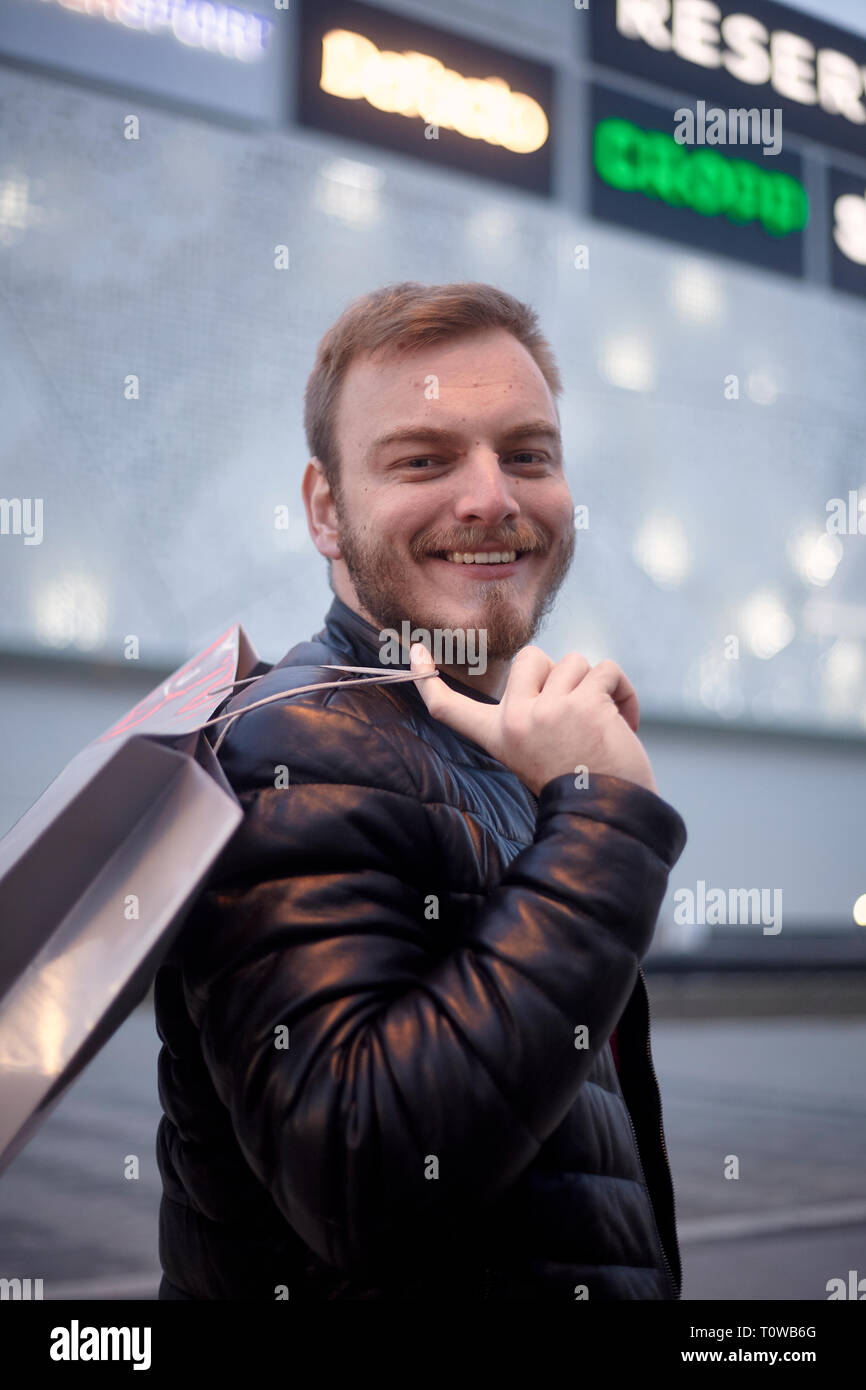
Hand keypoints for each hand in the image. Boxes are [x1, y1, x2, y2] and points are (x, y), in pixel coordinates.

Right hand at [409, 643, 657, 796]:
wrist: (609, 818)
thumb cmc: (582, 787)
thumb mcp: (536, 754)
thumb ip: (531, 717)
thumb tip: (550, 668)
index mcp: (498, 737)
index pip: (449, 707)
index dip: (428, 678)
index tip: (416, 651)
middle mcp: (515, 720)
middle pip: (529, 656)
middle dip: (559, 672)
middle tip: (574, 709)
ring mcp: (548, 710)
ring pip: (574, 661)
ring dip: (596, 685)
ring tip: (605, 722)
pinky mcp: (585, 704)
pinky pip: (606, 671)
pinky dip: (622, 690)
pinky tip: (626, 720)